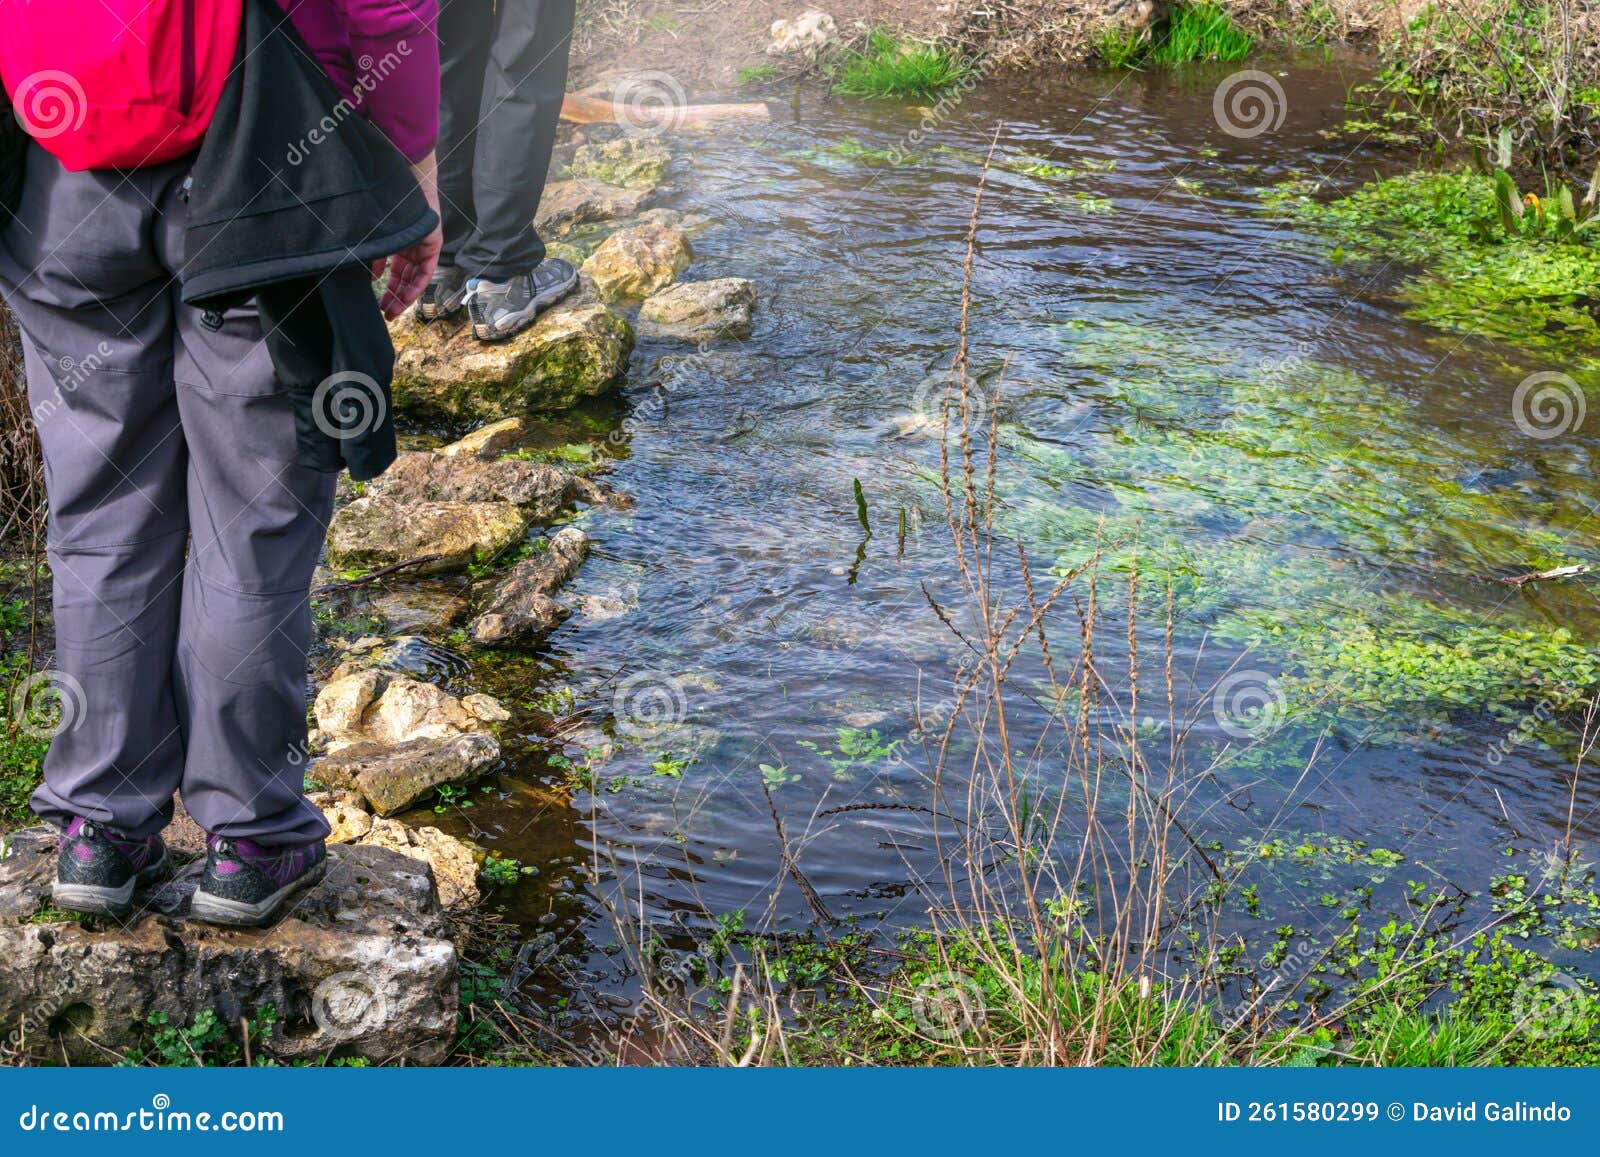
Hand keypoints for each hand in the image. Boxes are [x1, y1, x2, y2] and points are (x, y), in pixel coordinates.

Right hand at [373, 151, 441, 320]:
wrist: (403, 177)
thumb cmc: (385, 201)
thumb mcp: (376, 233)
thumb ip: (375, 255)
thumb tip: (372, 277)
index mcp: (399, 242)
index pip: (394, 272)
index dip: (386, 289)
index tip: (378, 305)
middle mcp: (412, 246)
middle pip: (404, 278)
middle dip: (394, 298)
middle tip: (384, 314)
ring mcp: (424, 245)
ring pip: (415, 277)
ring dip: (404, 296)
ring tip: (392, 311)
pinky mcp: (433, 242)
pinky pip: (426, 269)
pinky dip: (416, 283)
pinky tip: (405, 295)